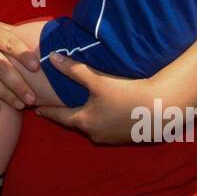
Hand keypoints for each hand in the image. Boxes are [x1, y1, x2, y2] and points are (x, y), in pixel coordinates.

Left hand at [36, 52, 152, 143]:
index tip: (37, 109)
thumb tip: (52, 57)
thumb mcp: (97, 79)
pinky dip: (102, 120)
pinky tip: (106, 113)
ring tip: (83, 108)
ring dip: (87, 118)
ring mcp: (110, 138)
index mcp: (84, 121)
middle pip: (76, 122)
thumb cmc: (126, 93)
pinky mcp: (124, 138)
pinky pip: (107, 129)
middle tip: (58, 107)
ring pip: (92, 127)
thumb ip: (73, 69)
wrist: (159, 108)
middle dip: (67, 114)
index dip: (47, 110)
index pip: (59, 116)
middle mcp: (94, 133)